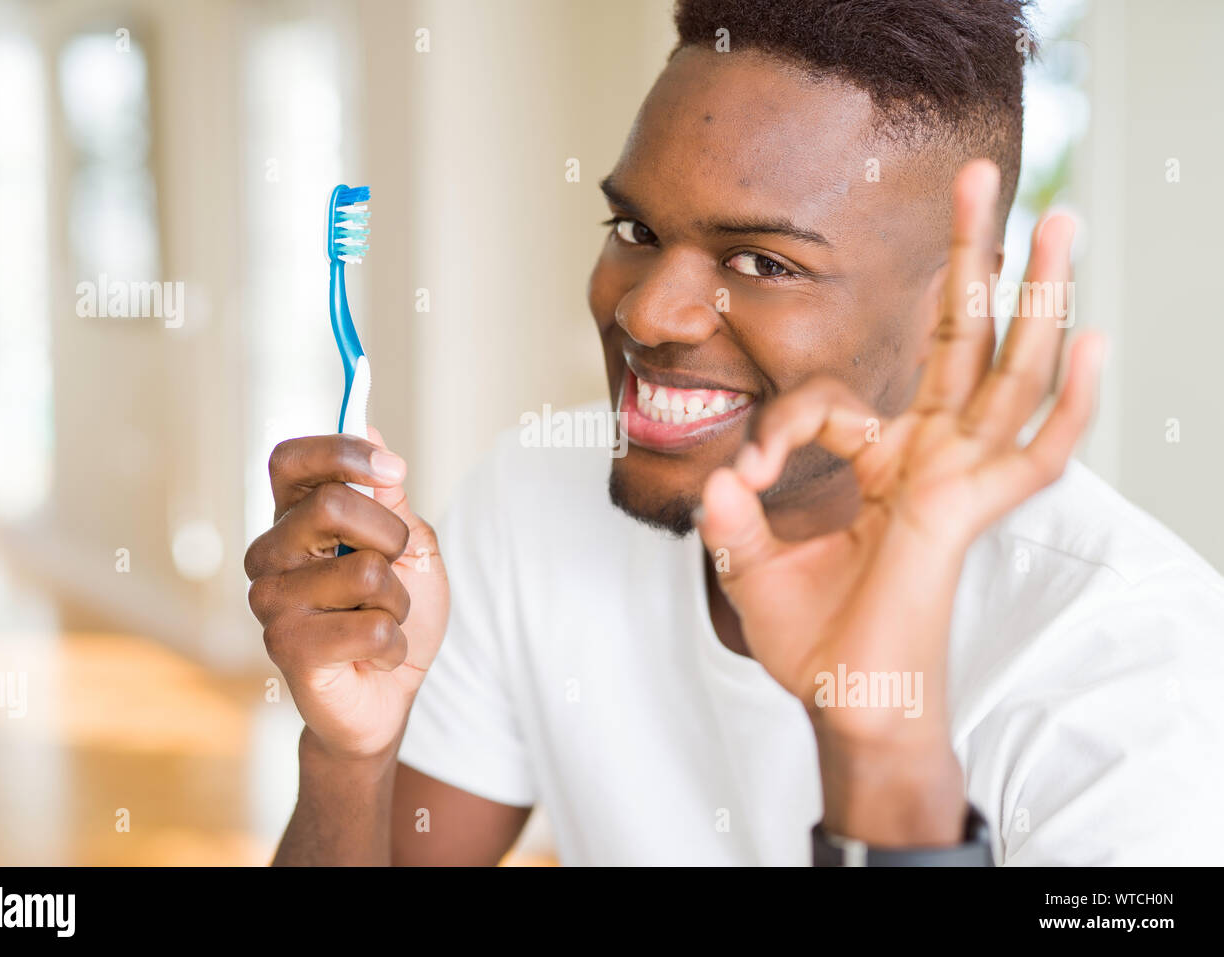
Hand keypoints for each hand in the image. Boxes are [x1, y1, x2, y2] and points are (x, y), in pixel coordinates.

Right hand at [245, 427, 448, 761]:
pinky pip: (373, 625)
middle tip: (396, 570)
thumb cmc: (395, 616)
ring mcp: (271, 601)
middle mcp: (270, 554)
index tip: (394, 470)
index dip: (342, 452)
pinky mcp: (286, 647)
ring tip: (382, 621)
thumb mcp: (410, 547)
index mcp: (293, 519)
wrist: (387, 698)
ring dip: (399, 601)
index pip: (290, 459)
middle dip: (392, 536)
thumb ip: (389, 497)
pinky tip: (375, 655)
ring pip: (367, 571)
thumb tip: (369, 426)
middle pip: (331, 503)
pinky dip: (395, 643)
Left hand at [695, 160, 1104, 840]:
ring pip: (1011, 373)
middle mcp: (931, 459)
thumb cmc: (812, 638)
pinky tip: (1090, 338)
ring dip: (1035, 296)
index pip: (836, 400)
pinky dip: (1068, 405)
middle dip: (973, 256)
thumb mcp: (752, 565)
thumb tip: (719, 478)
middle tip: (986, 174)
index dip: (782, 424)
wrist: (843, 700)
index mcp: (885, 463)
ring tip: (1059, 219)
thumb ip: (733, 517)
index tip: (745, 474)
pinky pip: (1035, 455)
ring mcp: (958, 480)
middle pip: (963, 339)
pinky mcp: (971, 513)